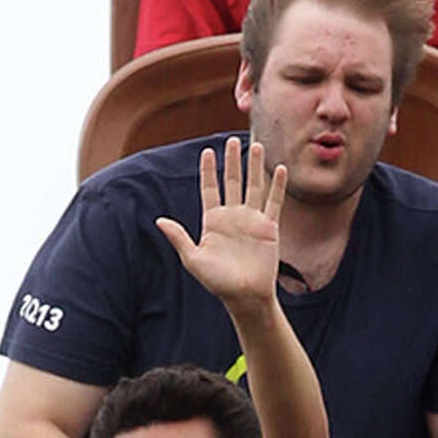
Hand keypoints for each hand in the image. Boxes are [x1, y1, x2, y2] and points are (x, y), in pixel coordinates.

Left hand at [157, 140, 287, 315]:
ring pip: (253, 186)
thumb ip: (179, 238)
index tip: (207, 152)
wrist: (245, 296)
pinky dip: (276, 186)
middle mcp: (232, 216)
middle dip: (232, 161)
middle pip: (232, 182)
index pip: (210, 189)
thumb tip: (159, 221)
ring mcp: (251, 220)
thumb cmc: (218, 282)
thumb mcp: (193, 260)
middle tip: (231, 141)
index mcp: (213, 221)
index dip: (208, 171)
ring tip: (255, 146)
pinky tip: (278, 168)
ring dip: (254, 167)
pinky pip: (273, 202)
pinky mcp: (269, 227)